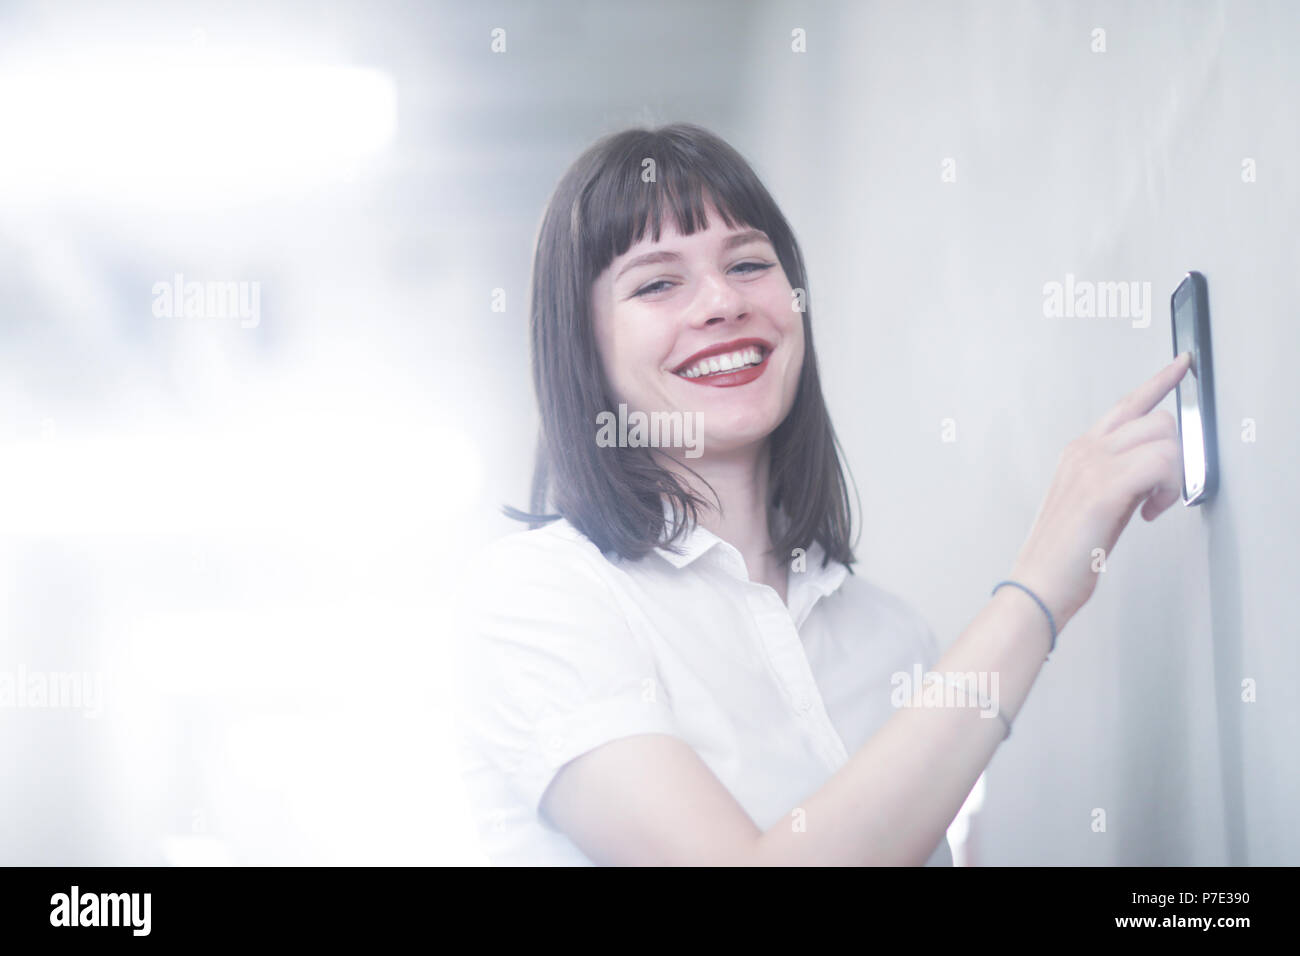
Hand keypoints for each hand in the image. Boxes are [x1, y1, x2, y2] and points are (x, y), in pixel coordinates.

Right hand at [1008, 352, 1192, 627]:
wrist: (1038, 585)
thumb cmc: (1062, 556)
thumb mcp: (1093, 507)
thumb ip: (1119, 480)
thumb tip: (1152, 474)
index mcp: (1079, 453)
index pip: (1127, 405)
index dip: (1159, 381)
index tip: (1181, 365)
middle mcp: (1085, 452)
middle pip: (1156, 420)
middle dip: (1175, 455)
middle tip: (1162, 493)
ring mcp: (1092, 467)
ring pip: (1163, 440)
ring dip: (1172, 475)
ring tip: (1153, 505)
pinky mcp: (1103, 489)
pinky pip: (1160, 465)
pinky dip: (1167, 489)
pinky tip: (1150, 512)